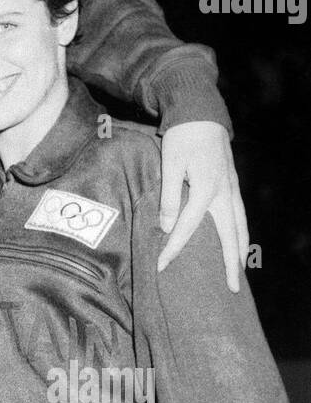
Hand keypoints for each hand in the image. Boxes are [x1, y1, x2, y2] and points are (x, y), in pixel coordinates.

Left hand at [157, 122, 247, 291]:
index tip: (162, 266)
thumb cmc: (182, 137)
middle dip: (231, 264)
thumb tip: (166, 227)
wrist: (201, 113)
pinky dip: (241, 233)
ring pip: (241, 227)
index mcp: (206, 189)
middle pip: (231, 237)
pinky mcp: (233, 184)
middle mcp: (224, 193)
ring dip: (240, 251)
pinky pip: (240, 216)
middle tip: (232, 289)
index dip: (174, 248)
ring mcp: (232, 189)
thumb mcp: (170, 164)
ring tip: (239, 271)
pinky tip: (238, 242)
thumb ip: (169, 197)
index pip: (188, 227)